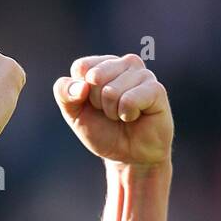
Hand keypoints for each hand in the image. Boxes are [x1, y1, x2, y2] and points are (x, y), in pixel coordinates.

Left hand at [54, 54, 172, 168]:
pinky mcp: (156, 89)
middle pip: (94, 76)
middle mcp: (124, 63)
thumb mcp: (74, 114)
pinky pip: (129, 100)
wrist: (129, 157)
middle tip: (110, 112)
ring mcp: (142, 74)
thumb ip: (65, 94)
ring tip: (123, 116)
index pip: (81, 67)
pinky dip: (126, 115)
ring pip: (111, 91)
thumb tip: (81, 86)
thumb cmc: (103, 131)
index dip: (80, 93)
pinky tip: (135, 116)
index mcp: (102, 64)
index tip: (92, 105)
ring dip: (113, 112)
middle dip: (97, 103)